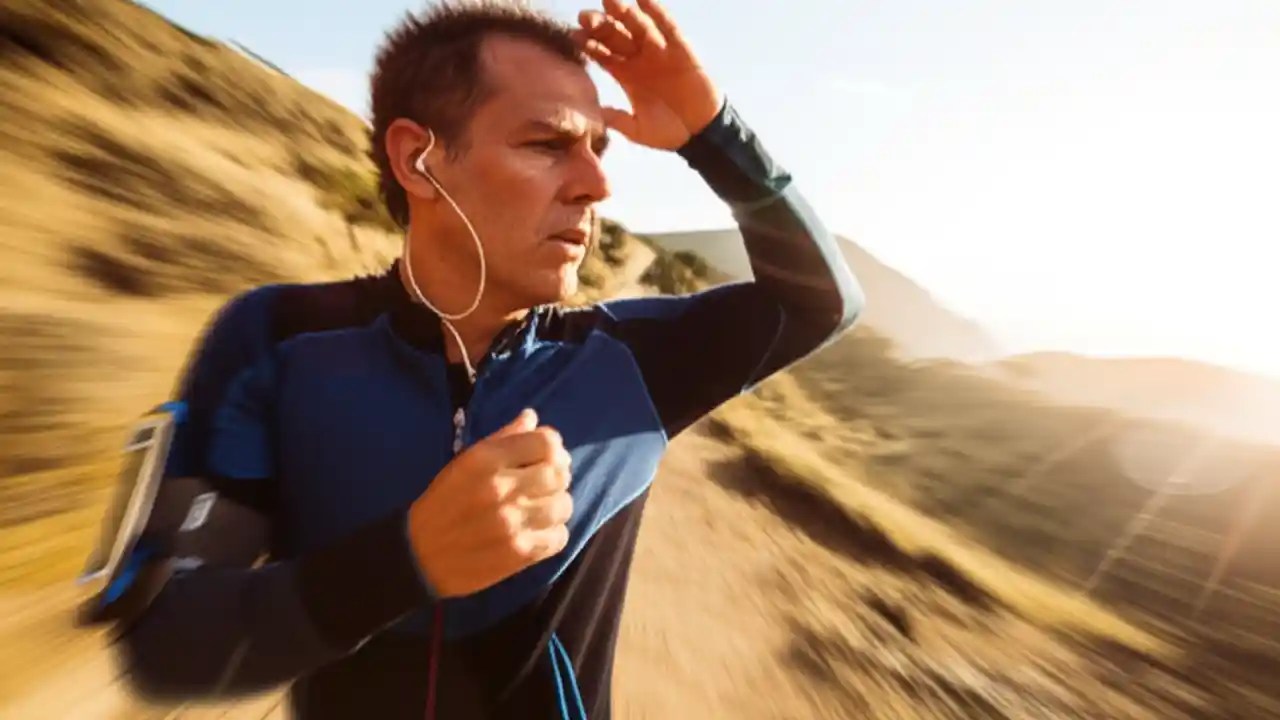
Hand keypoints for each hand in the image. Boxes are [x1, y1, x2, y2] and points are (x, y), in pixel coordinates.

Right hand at [407, 409, 572, 597]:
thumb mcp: (463, 463)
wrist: (419, 557)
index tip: (545, 457)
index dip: (552, 448)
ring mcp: (512, 523)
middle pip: (559, 473)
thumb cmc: (442, 504)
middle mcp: (501, 488)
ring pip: (564, 505)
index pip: (546, 442)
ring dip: (557, 505)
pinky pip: (560, 537)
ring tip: (541, 509)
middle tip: (544, 485)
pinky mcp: (519, 553)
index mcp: (485, 460)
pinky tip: (537, 532)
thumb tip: (532, 417)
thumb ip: (501, 438)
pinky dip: (553, 534)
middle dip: (557, 476)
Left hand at [576, 0, 723, 149]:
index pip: (603, 54)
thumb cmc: (670, 132)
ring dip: (623, 12)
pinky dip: (657, 11)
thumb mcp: (638, 130)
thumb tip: (595, 114)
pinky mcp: (681, 48)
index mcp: (626, 75)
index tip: (574, 36)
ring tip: (609, 0)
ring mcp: (659, 51)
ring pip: (637, 27)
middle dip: (600, 26)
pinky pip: (667, 26)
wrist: (702, 132)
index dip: (589, 45)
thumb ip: (617, 120)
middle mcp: (639, 59)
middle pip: (615, 36)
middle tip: (585, 16)